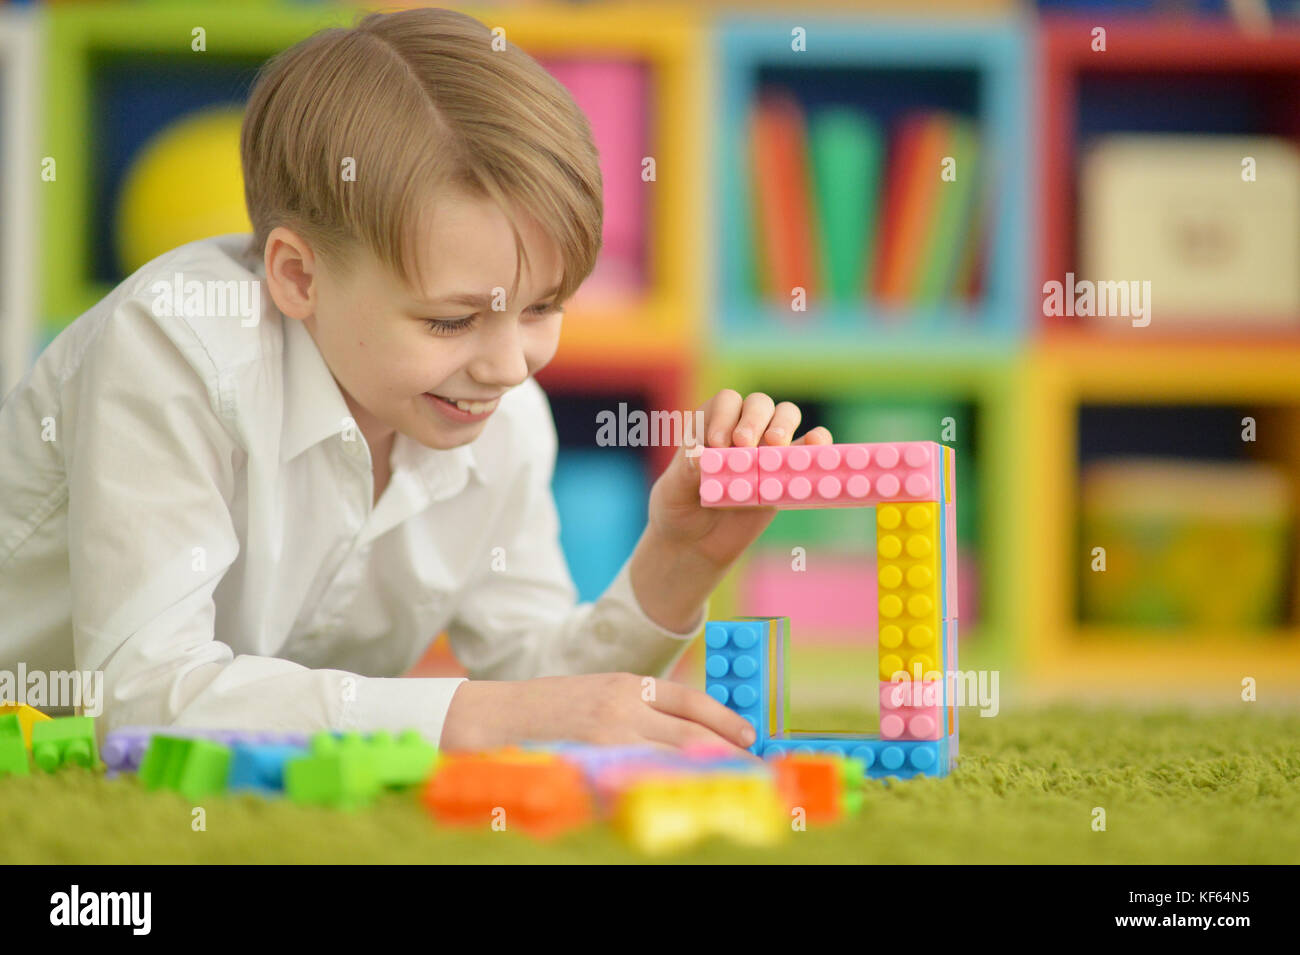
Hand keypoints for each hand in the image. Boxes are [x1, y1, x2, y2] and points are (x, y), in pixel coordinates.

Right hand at [440, 673, 759, 756]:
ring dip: (702, 773)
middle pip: (689, 732)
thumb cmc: (552, 710)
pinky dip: (665, 786)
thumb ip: (639, 709)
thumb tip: (687, 734)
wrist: (497, 715)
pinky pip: (640, 775)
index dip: (723, 718)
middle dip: (724, 752)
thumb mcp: (600, 695)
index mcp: (628, 683)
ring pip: (670, 757)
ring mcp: (608, 733)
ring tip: (728, 786)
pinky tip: (681, 796)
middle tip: (753, 769)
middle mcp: (623, 703)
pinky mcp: (592, 758)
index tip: (749, 736)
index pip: (689, 698)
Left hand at [626, 390, 831, 632]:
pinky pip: (809, 448)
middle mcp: (742, 428)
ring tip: (776, 444)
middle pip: (759, 405)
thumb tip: (700, 455)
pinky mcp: (787, 471)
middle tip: (744, 444)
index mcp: (711, 423)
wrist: (696, 542)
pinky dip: (817, 442)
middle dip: (754, 419)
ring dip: (784, 425)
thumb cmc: (679, 507)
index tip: (717, 444)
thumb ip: (686, 471)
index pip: (726, 403)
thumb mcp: (674, 489)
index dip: (725, 416)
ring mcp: (767, 448)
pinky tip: (815, 447)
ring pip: (786, 417)